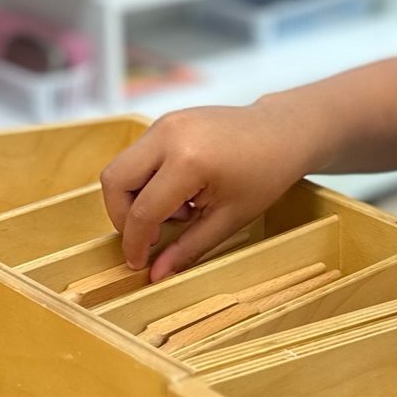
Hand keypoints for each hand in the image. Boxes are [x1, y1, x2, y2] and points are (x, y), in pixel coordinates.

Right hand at [100, 101, 319, 281]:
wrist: (282, 133)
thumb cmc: (265, 174)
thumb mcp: (230, 219)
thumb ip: (188, 247)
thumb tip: (156, 275)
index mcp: (188, 161)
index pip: (143, 210)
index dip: (135, 242)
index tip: (138, 263)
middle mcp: (168, 135)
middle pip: (114, 181)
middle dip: (123, 216)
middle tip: (152, 236)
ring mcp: (164, 123)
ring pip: (121, 167)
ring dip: (137, 198)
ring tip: (180, 211)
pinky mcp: (165, 121)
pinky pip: (138, 156)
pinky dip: (148, 181)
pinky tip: (182, 193)